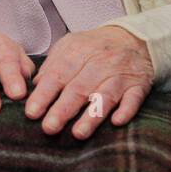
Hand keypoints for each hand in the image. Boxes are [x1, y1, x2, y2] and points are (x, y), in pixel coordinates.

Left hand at [25, 26, 152, 139]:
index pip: (57, 75)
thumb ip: (51, 67)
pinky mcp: (138, 85)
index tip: (32, 112)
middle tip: (49, 127)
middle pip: (79, 88)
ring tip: (78, 133)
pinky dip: (126, 109)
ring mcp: (120, 74)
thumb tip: (33, 90)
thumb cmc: (93, 48)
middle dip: (63, 109)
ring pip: (105, 96)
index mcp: (77, 52)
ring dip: (92, 116)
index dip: (44, 95)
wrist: (131, 38)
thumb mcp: (68, 47)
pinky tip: (117, 122)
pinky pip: (134, 98)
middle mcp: (99, 63)